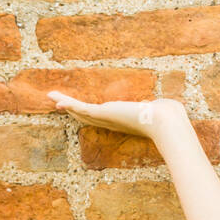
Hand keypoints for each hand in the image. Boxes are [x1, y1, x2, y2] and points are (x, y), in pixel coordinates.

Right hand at [46, 91, 184, 139]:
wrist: (165, 121)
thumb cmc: (168, 116)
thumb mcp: (159, 108)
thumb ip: (155, 106)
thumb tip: (161, 103)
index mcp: (123, 120)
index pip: (103, 116)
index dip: (91, 112)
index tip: (82, 109)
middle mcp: (113, 121)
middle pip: (88, 115)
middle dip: (73, 109)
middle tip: (59, 104)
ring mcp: (107, 118)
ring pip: (82, 111)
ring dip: (66, 104)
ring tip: (52, 98)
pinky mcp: (104, 113)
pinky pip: (82, 107)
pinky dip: (68, 102)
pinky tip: (56, 99)